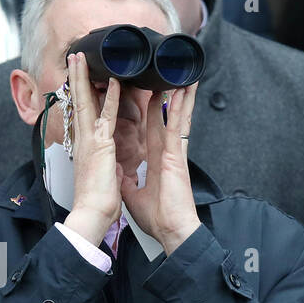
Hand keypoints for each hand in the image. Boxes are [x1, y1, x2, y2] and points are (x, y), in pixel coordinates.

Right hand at [62, 54, 121, 246]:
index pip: (82, 115)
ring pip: (86, 102)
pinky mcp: (100, 145)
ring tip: (80, 57)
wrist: (91, 215)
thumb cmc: (96, 203)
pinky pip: (106, 115)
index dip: (80, 95)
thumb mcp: (101, 180)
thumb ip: (105, 169)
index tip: (78, 79)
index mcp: (85, 148)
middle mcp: (83, 140)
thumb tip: (109, 169)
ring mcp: (90, 141)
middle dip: (76, 78)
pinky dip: (109, 96)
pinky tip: (112, 79)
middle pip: (78, 102)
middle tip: (73, 57)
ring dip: (84, 78)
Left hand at [121, 83, 200, 254]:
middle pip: (161, 116)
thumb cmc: (158, 217)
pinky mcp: (176, 154)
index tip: (144, 93)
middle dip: (162, 94)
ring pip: (173, 114)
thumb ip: (128, 181)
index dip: (147, 110)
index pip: (148, 128)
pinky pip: (177, 125)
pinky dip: (180, 107)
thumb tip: (119, 176)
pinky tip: (183, 89)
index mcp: (154, 159)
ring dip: (176, 93)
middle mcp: (164, 151)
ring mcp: (172, 151)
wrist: (170, 231)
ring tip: (177, 72)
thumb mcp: (134, 194)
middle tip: (160, 72)